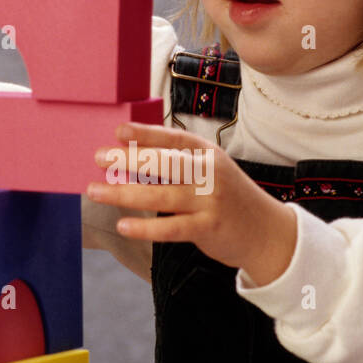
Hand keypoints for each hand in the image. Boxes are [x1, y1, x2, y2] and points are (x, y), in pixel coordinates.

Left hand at [86, 122, 298, 286]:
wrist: (266, 231)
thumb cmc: (229, 199)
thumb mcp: (211, 171)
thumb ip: (181, 164)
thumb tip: (133, 157)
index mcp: (208, 155)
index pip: (173, 139)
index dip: (146, 133)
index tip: (118, 131)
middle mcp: (209, 174)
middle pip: (163, 164)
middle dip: (127, 159)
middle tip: (99, 158)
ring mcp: (210, 201)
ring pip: (160, 195)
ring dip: (124, 193)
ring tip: (96, 192)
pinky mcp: (209, 228)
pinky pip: (171, 227)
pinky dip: (145, 228)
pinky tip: (123, 225)